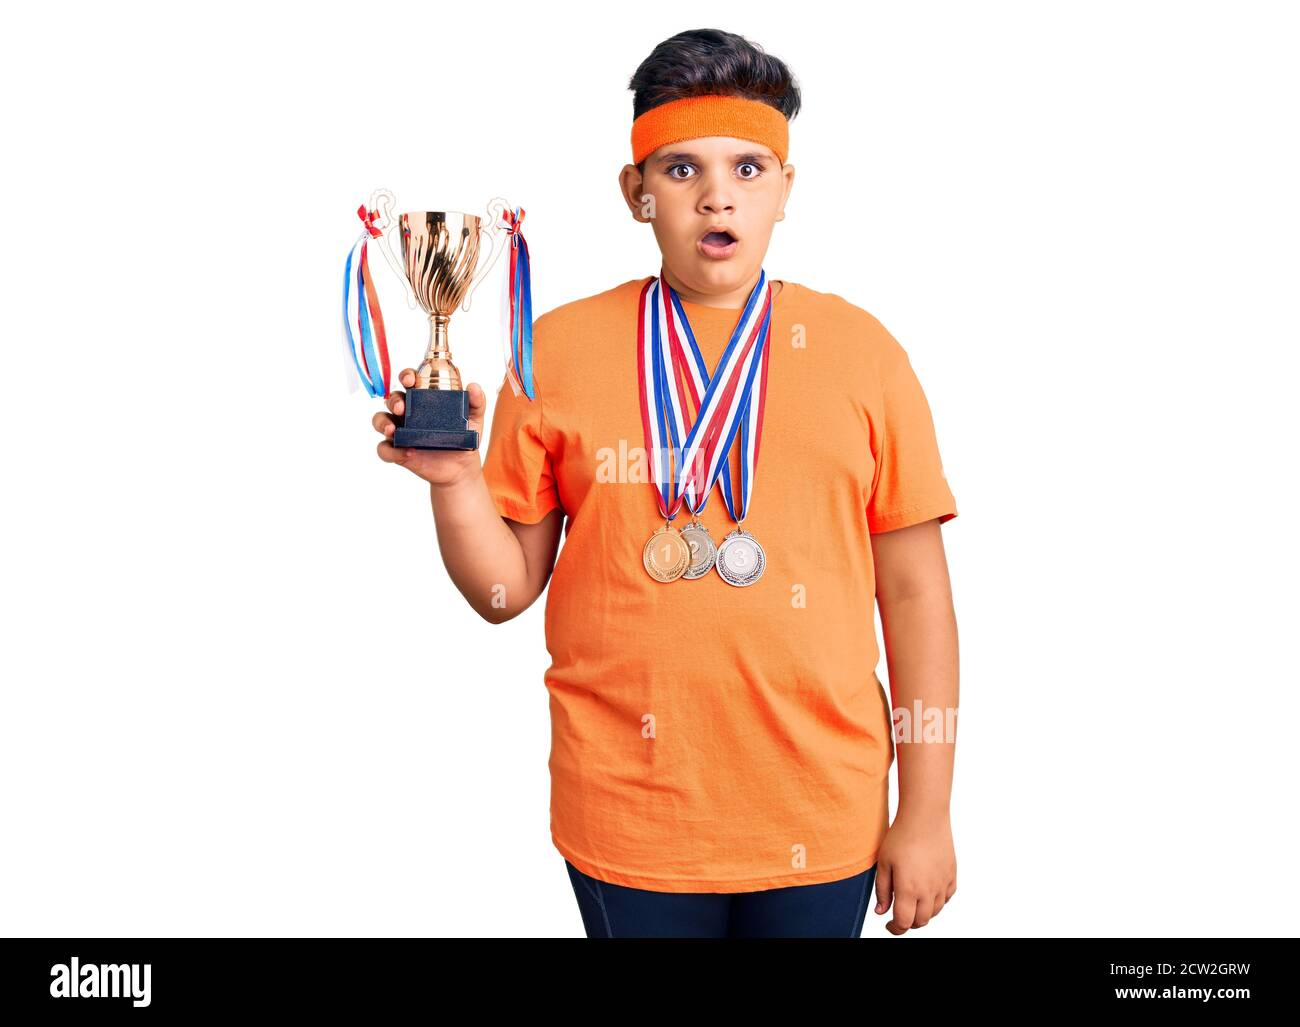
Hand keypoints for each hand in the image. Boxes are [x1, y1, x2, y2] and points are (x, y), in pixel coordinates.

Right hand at [372, 368, 485, 486]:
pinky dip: (391, 451)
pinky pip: (385, 449)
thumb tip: (474, 386)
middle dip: (394, 401)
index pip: (409, 381)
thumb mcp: (474, 418)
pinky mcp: (398, 452)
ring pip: (380, 421)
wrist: (462, 467)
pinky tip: (408, 453)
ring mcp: (400, 432)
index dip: (406, 375)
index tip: (410, 379)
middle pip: (392, 399)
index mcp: (423, 399)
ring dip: (382, 423)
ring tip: (392, 430)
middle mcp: (408, 413)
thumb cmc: (464, 437)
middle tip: (402, 408)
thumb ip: (476, 402)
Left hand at [872, 807, 956, 934]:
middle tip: (899, 913)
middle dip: (909, 922)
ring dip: (922, 913)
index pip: (904, 923)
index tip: (889, 925)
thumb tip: (881, 912)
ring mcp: (943, 884)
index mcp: (909, 889)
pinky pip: (946, 898)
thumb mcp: (883, 863)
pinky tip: (928, 892)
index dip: (895, 929)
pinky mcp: (952, 875)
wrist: (925, 817)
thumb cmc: (901, 836)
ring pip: (934, 912)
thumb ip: (882, 890)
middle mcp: (929, 891)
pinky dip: (937, 901)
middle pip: (921, 921)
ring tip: (912, 901)